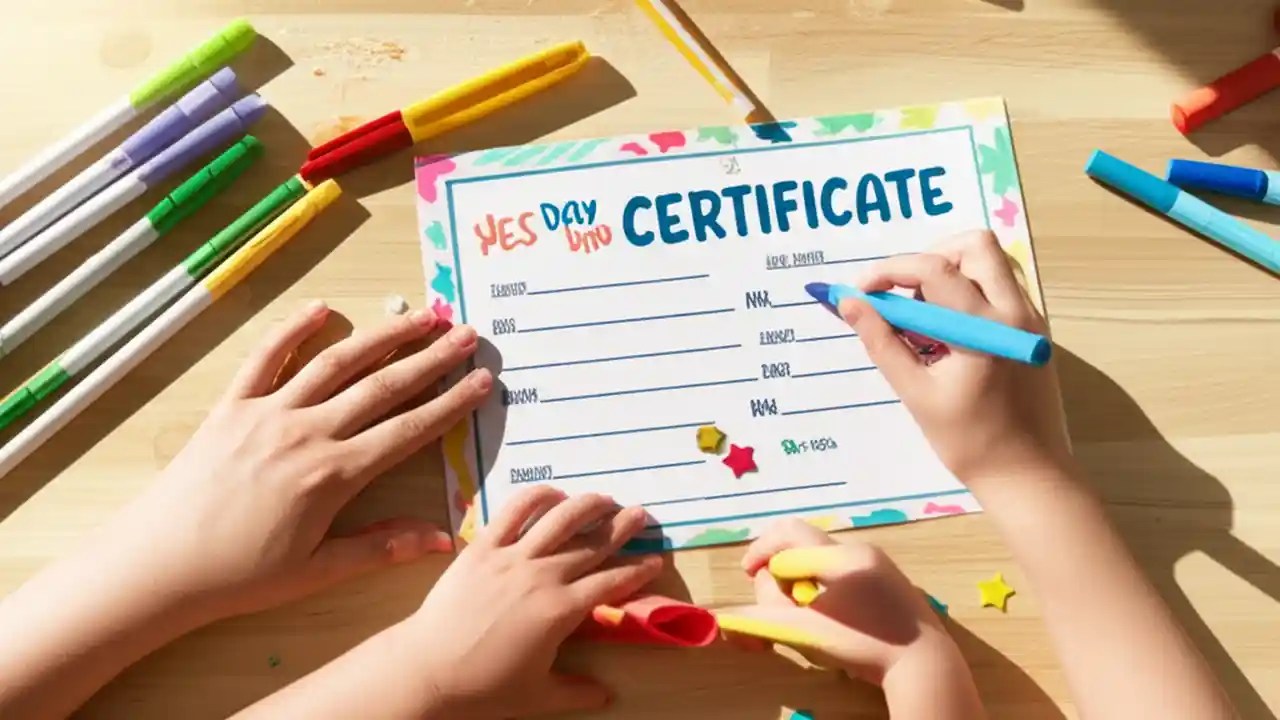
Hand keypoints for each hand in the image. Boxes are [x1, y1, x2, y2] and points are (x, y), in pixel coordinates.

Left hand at [103, 300, 490, 621]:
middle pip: (382, 386)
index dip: (451, 404)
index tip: (482, 381)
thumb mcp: (317, 570)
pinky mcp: (231, 407)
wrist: (159, 564)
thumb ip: (381, 547)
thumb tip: (442, 539)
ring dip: (381, 336)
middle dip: (430, 358)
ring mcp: (267, 413)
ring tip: (418, 316)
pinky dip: (293, 329)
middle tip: (465, 334)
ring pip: (335, 363)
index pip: (408, 430)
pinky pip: (265, 358)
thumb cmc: (239, 575)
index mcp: (333, 475)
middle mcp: (306, 432)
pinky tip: (322, 309)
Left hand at [402, 486, 661, 717]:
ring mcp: (511, 558)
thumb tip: (608, 695)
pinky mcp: (482, 547)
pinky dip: (536, 496)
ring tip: (605, 497)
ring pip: (559, 519)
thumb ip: (577, 692)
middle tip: (641, 514)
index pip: (611, 584)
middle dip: (621, 527)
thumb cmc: (483, 688)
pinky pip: (512, 512)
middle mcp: (542, 577)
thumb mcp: (538, 696)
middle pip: (592, 544)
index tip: (655, 560)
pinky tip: (553, 492)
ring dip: (587, 505)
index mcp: (561, 612)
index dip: (637, 571)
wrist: (427, 670)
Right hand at [725, 519, 955, 684]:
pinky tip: (832, 613)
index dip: (761, 549)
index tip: (748, 573)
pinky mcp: (891, 579)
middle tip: (774, 597)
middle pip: (806, 542)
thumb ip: (767, 613)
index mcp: (841, 556)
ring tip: (803, 610)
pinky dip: (825, 582)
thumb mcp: (806, 632)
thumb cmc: (863, 648)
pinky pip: (846, 568)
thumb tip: (747, 597)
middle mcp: (862, 549)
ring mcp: (880, 562)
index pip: (789, 533)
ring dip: (803, 576)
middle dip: (781, 566)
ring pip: (825, 556)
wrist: (923, 665)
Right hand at [839, 230, 1071, 485]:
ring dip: (949, 272)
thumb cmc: (969, 443)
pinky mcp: (1034, 331)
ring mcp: (1031, 319)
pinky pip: (999, 288)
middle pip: (975, 245)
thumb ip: (882, 341)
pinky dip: (966, 293)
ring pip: (990, 262)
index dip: (889, 271)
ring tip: (920, 315)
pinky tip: (944, 333)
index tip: (860, 292)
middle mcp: (1016, 312)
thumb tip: (849, 303)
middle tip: (900, 293)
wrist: (1028, 475)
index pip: (933, 269)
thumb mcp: (916, 393)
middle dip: (928, 257)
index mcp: (985, 329)